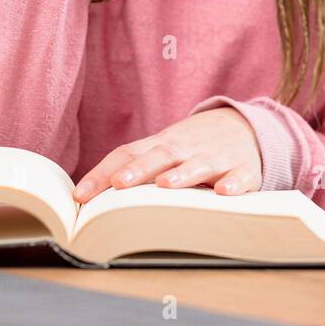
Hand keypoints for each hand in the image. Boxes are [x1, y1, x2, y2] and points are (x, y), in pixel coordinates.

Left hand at [72, 107, 262, 202]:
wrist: (244, 125)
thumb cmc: (191, 147)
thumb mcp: (162, 150)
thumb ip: (133, 169)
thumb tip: (87, 200)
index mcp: (161, 145)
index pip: (127, 154)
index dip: (102, 174)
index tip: (79, 197)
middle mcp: (186, 149)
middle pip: (160, 155)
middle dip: (139, 169)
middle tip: (118, 184)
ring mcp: (216, 157)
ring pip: (199, 164)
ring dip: (182, 174)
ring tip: (165, 186)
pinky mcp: (245, 168)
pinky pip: (240, 175)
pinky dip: (234, 183)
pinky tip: (225, 193)